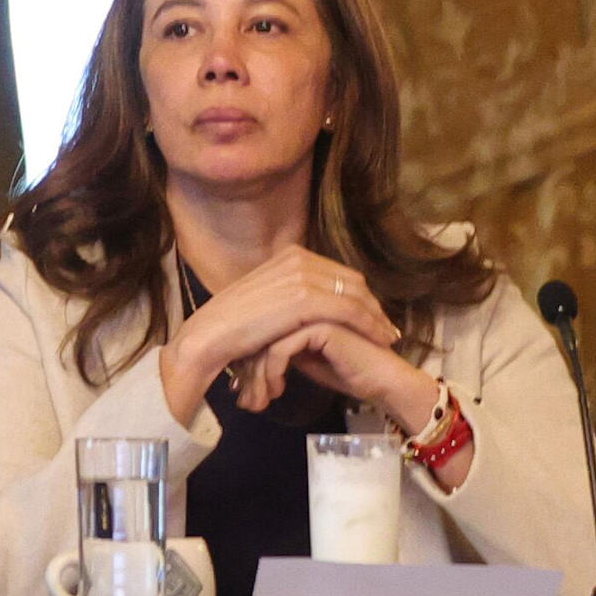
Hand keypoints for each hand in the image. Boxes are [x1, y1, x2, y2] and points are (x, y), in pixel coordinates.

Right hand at [160, 248, 396, 412]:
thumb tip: (308, 304)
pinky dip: (369, 325)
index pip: (337, 272)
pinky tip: (378, 339)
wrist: (209, 337)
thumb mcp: (264, 298)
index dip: (360, 295)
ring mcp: (301, 277)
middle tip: (385, 328)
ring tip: (386, 337)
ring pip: (355, 295)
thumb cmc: (230, 326)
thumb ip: (288, 293)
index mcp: (288, 256)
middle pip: (351, 281)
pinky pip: (350, 311)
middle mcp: (297, 259)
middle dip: (372, 305)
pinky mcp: (306, 299)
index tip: (371, 315)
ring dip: (375, 317)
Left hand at [259, 319, 443, 440]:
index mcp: (299, 307)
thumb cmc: (345, 370)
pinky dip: (273, 372)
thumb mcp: (303, 357)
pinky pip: (281, 348)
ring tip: (257, 402)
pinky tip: (276, 390)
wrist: (381, 381)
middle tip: (246, 400)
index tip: (241, 388)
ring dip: (258, 376)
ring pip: (265, 342)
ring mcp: (314, 311)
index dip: (247, 360)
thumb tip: (248, 355)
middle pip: (258, 334)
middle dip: (248, 371)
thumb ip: (281, 346)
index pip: (258, 329)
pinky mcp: (321, 325)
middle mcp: (304, 304)